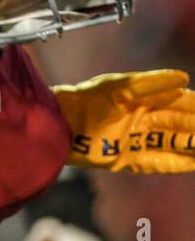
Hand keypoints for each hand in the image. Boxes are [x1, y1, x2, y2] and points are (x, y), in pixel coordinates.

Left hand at [53, 69, 194, 172]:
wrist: (58, 123)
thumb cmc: (87, 100)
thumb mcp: (120, 88)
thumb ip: (151, 84)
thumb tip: (183, 78)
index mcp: (143, 99)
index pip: (179, 102)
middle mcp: (142, 119)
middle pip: (179, 124)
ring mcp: (135, 139)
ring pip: (172, 143)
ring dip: (192, 145)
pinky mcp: (126, 159)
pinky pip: (157, 161)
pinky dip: (176, 162)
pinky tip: (193, 161)